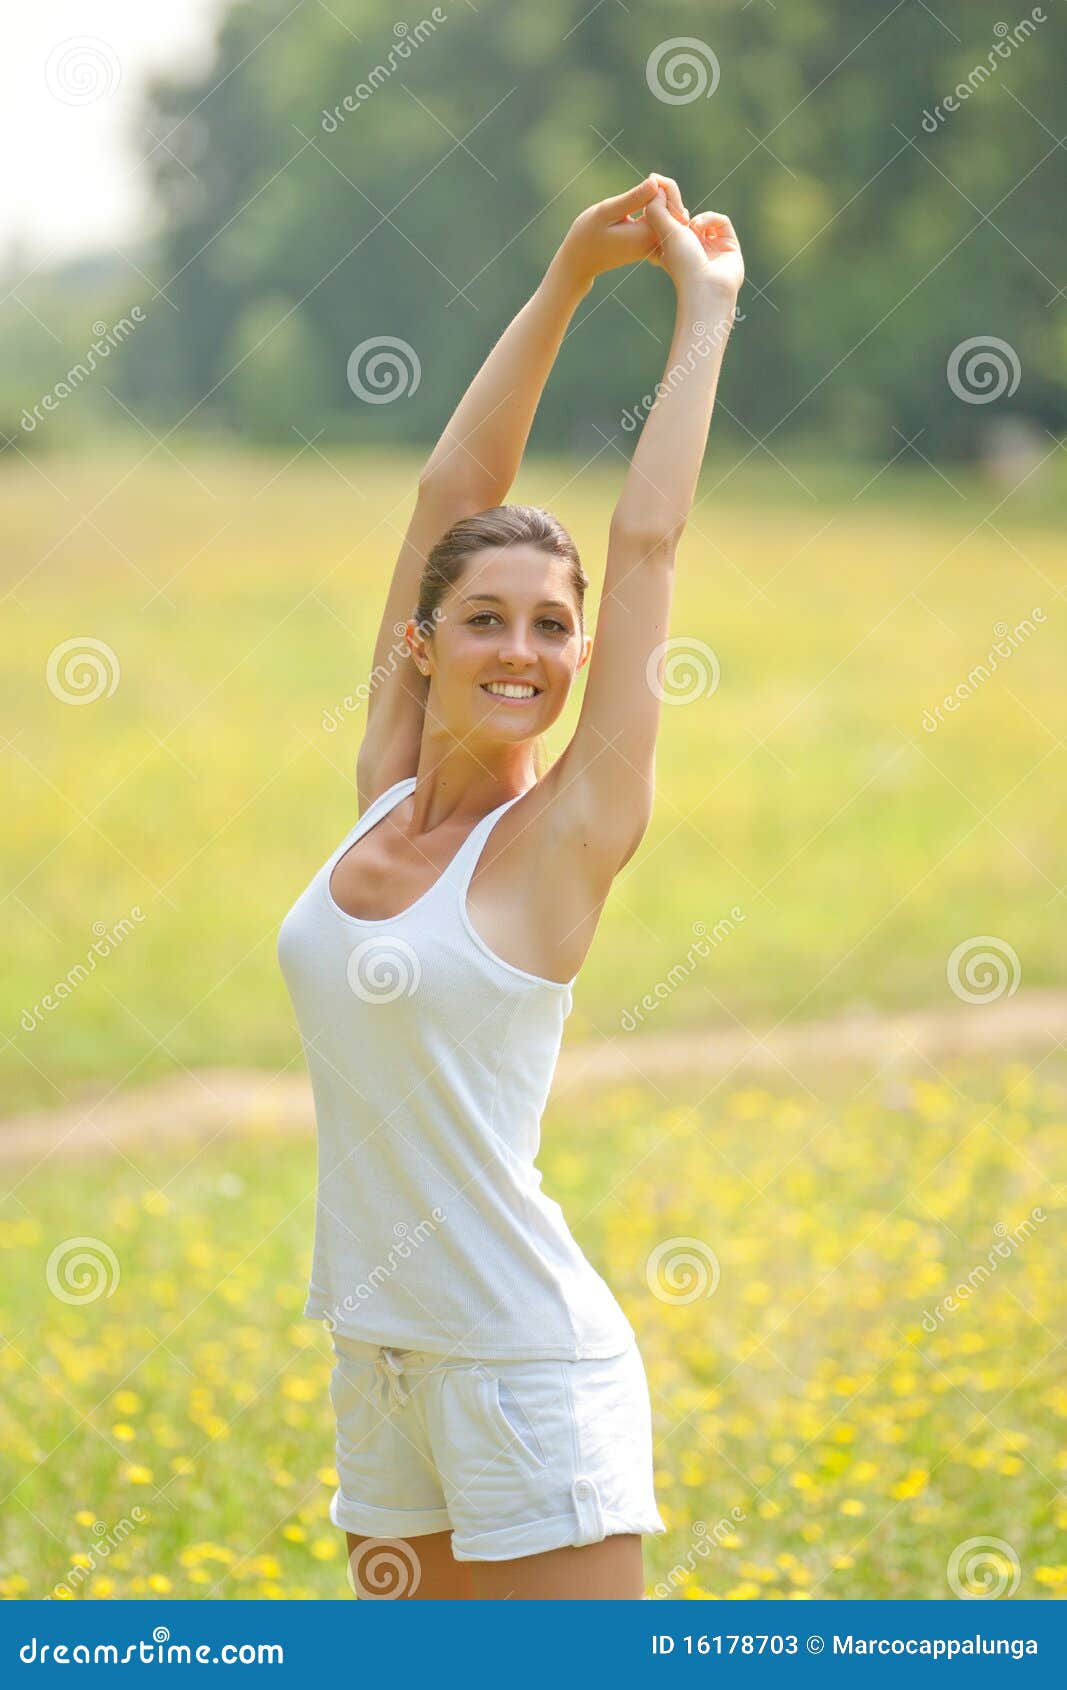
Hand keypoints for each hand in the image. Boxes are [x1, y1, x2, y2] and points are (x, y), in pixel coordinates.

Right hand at [557, 174, 689, 289]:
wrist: (580, 261)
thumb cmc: (587, 236)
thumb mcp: (607, 211)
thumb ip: (632, 198)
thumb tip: (655, 183)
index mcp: (646, 235)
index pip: (668, 205)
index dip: (663, 186)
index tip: (651, 177)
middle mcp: (654, 244)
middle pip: (675, 213)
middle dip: (668, 192)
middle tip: (652, 178)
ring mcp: (653, 246)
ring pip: (670, 219)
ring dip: (663, 200)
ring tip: (650, 186)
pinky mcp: (650, 245)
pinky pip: (663, 224)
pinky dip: (658, 209)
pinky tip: (647, 201)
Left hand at [644, 189, 744, 299]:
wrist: (707, 286)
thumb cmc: (683, 263)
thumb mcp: (665, 232)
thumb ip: (657, 209)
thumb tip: (654, 183)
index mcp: (672, 249)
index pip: (670, 220)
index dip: (667, 207)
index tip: (660, 193)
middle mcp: (691, 247)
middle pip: (687, 217)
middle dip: (681, 211)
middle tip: (676, 207)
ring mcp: (710, 246)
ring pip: (704, 218)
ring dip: (698, 219)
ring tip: (692, 229)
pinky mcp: (728, 244)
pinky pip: (721, 220)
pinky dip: (712, 220)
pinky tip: (703, 230)